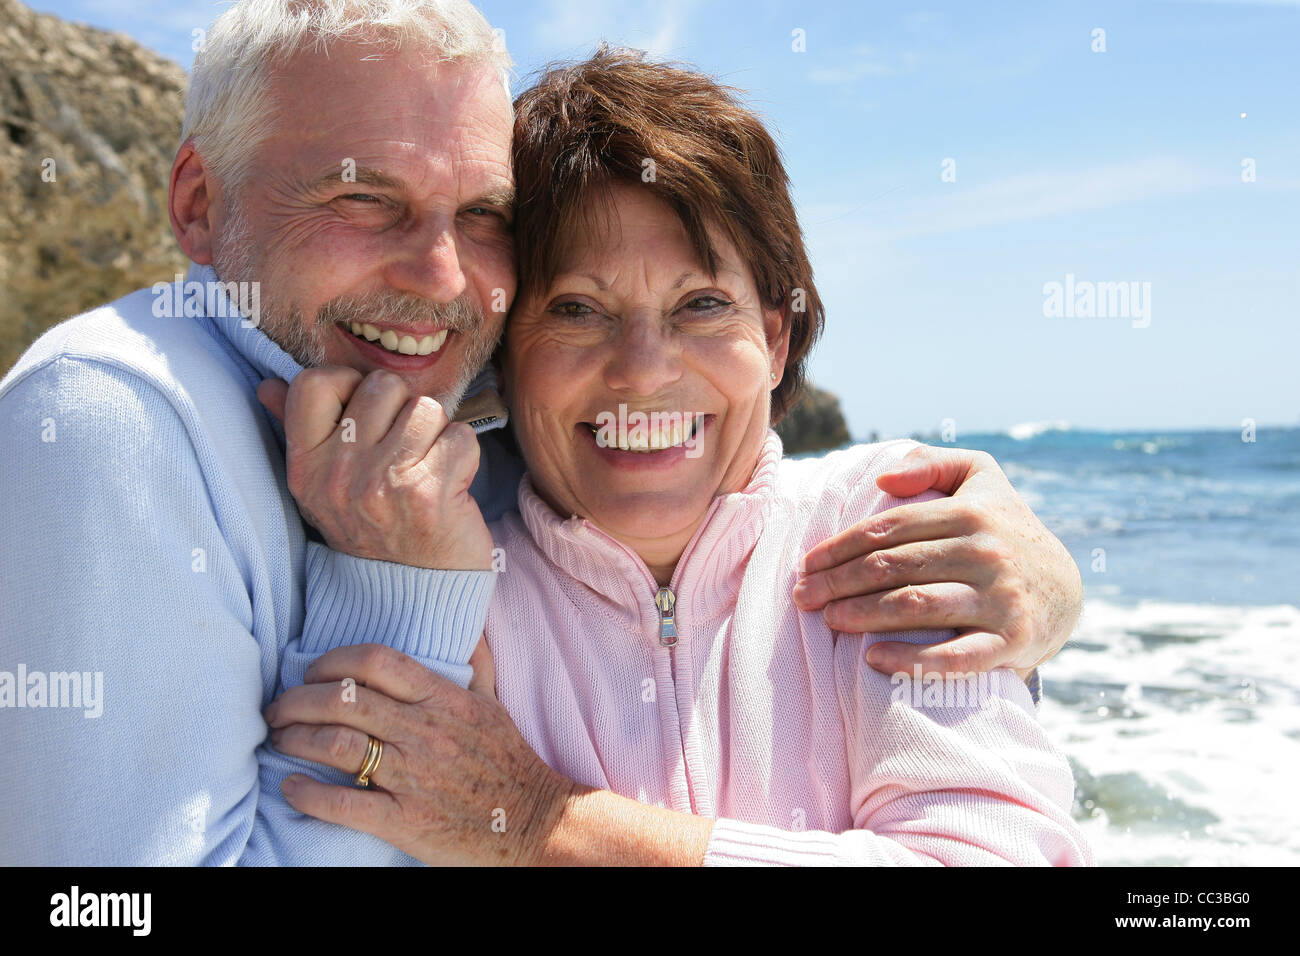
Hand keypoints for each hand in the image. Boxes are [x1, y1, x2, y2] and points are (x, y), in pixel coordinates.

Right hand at [258, 368, 491, 569]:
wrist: (413, 596)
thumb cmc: (374, 531)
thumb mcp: (322, 488)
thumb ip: (296, 431)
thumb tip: (267, 385)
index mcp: (306, 466)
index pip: (314, 382)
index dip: (348, 383)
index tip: (367, 413)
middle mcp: (338, 474)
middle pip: (383, 385)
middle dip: (403, 409)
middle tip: (404, 450)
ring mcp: (383, 483)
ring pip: (427, 407)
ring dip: (437, 433)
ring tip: (427, 467)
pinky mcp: (429, 492)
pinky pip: (459, 435)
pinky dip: (464, 454)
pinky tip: (450, 482)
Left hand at [264, 641, 574, 865]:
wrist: (535, 823)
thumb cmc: (510, 762)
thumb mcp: (494, 704)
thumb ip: (475, 663)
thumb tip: (467, 623)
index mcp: (444, 699)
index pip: (376, 662)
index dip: (332, 660)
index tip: (311, 671)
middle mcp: (426, 732)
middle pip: (344, 700)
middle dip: (297, 700)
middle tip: (278, 708)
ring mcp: (415, 777)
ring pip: (337, 746)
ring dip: (295, 739)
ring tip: (279, 740)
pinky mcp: (407, 822)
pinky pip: (344, 803)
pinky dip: (308, 793)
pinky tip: (290, 787)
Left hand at [792, 445, 1081, 678]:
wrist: (1065, 587)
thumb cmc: (1005, 528)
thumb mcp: (980, 478)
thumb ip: (934, 465)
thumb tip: (884, 477)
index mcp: (970, 513)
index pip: (888, 529)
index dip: (839, 547)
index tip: (806, 564)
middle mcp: (985, 553)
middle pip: (893, 567)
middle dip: (838, 582)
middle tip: (802, 596)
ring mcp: (1000, 599)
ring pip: (916, 606)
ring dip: (863, 614)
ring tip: (828, 620)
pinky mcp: (1011, 642)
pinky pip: (955, 656)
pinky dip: (911, 660)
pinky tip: (872, 659)